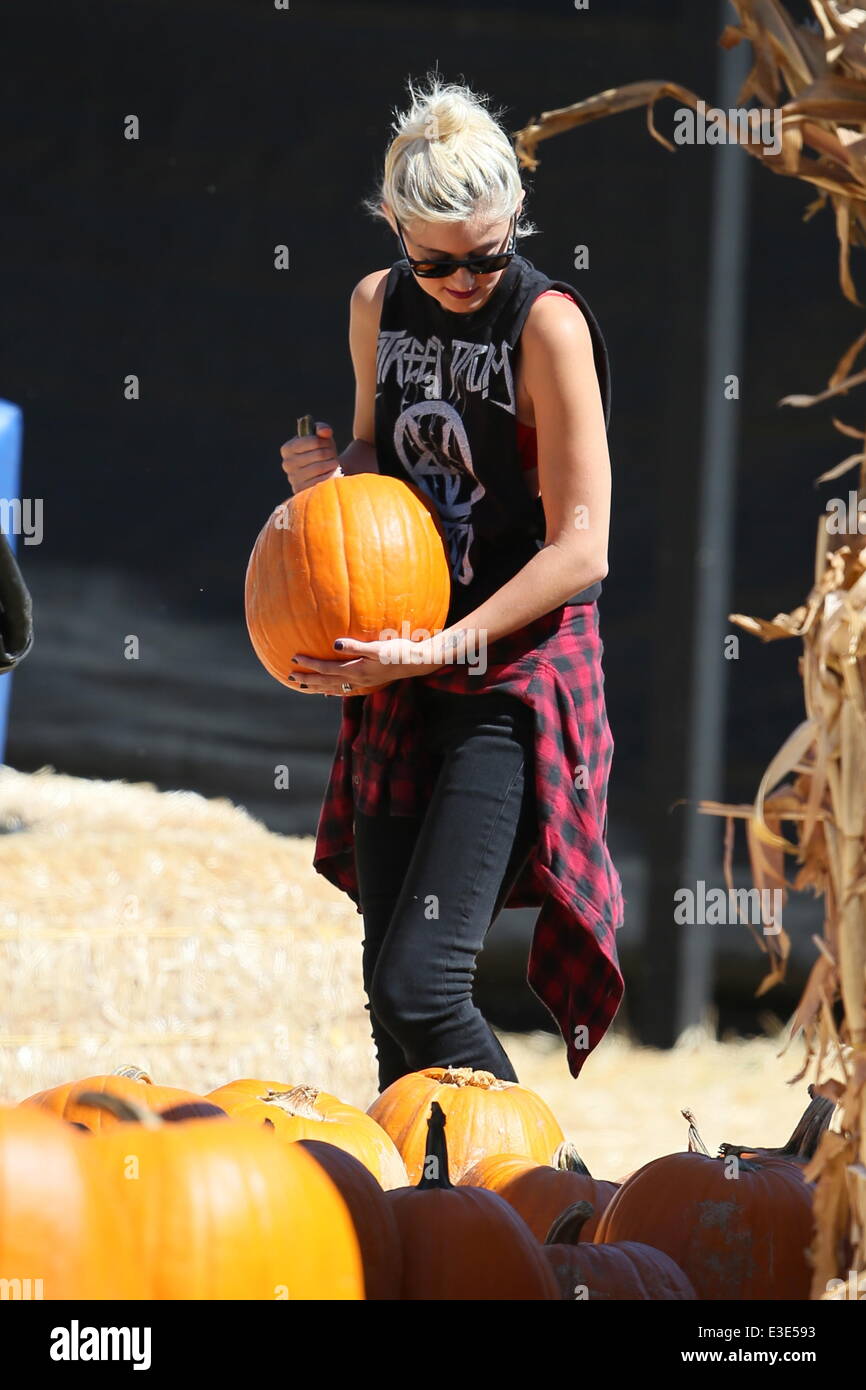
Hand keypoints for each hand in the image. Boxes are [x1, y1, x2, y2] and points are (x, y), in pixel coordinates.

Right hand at [280, 422, 341, 492]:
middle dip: (329, 453)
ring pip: (320, 468)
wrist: (325, 472)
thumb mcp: (321, 436)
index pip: (309, 441)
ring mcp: (293, 479)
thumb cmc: (322, 451)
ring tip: (334, 463)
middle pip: (318, 455)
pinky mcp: (302, 491)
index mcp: (287, 449)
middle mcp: (287, 464)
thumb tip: (325, 431)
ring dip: (332, 464)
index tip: (327, 442)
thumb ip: (322, 428)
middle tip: (333, 454)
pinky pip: (320, 482)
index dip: (322, 441)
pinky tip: (333, 473)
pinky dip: (330, 476)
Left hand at [286, 637, 432, 695]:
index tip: (294, 659)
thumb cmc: (399, 651)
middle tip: (290, 677)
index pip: (327, 668)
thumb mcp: (378, 647)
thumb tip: (334, 643)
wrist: (416, 663)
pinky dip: (332, 690)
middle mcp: (357, 679)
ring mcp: (362, 683)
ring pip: (334, 687)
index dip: (310, 664)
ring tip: (303, 686)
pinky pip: (344, 688)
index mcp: (356, 670)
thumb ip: (355, 646)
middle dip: (308, 679)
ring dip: (317, 686)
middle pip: (326, 681)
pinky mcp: (368, 682)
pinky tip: (328, 692)